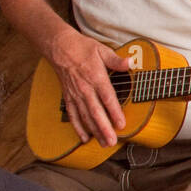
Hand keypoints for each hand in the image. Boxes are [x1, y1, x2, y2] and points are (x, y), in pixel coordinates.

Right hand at [50, 28, 129, 146]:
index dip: (114, 112)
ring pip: (85, 116)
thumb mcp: (102, 50)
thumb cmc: (83, 48)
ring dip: (94, 131)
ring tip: (103, 143)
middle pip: (95, 111)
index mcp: (96, 77)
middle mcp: (85, 88)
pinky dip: (78, 127)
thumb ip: (116, 60)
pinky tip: (84, 138)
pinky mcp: (68, 97)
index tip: (121, 124)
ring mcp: (75, 94)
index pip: (107, 98)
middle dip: (104, 128)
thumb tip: (130, 63)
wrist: (59, 47)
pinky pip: (73, 114)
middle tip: (112, 142)